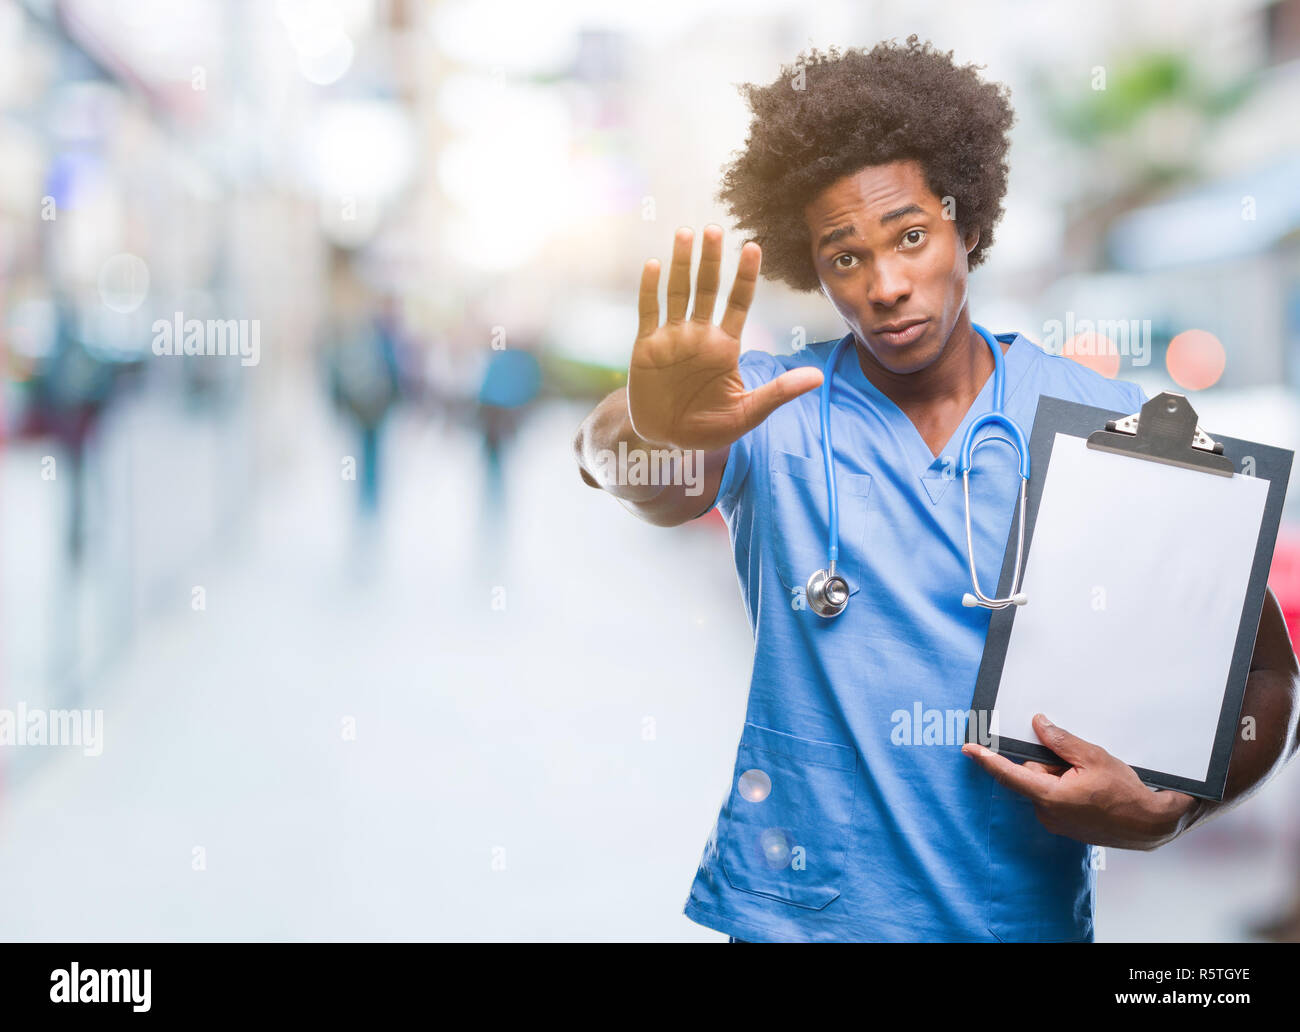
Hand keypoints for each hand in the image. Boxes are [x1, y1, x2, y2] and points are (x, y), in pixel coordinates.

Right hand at [626, 225, 822, 450]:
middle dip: (711, 260)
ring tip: (686, 233)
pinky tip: (654, 264)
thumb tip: (816, 378)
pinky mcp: (646, 346)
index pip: (739, 303)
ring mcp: (672, 338)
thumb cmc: (709, 427)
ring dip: (682, 264)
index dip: (745, 276)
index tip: (753, 247)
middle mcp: (699, 335)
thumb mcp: (748, 413)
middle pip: (707, 289)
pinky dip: (650, 289)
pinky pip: (648, 312)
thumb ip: (778, 392)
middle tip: (715, 229)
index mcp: (725, 346)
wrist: (667, 441)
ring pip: (678, 292)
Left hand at [961, 713, 1201, 849]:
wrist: (1149, 824)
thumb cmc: (1126, 794)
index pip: (1010, 774)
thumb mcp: (1094, 757)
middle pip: (1032, 774)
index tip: (969, 749)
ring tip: (1090, 779)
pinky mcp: (1063, 826)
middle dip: (1050, 763)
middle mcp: (1047, 813)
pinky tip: (1089, 790)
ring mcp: (1055, 822)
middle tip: (1079, 765)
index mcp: (1050, 796)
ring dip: (1060, 776)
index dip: (987, 760)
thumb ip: (1061, 741)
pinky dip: (1066, 788)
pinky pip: (1054, 797)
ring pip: (1044, 784)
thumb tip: (1038, 724)